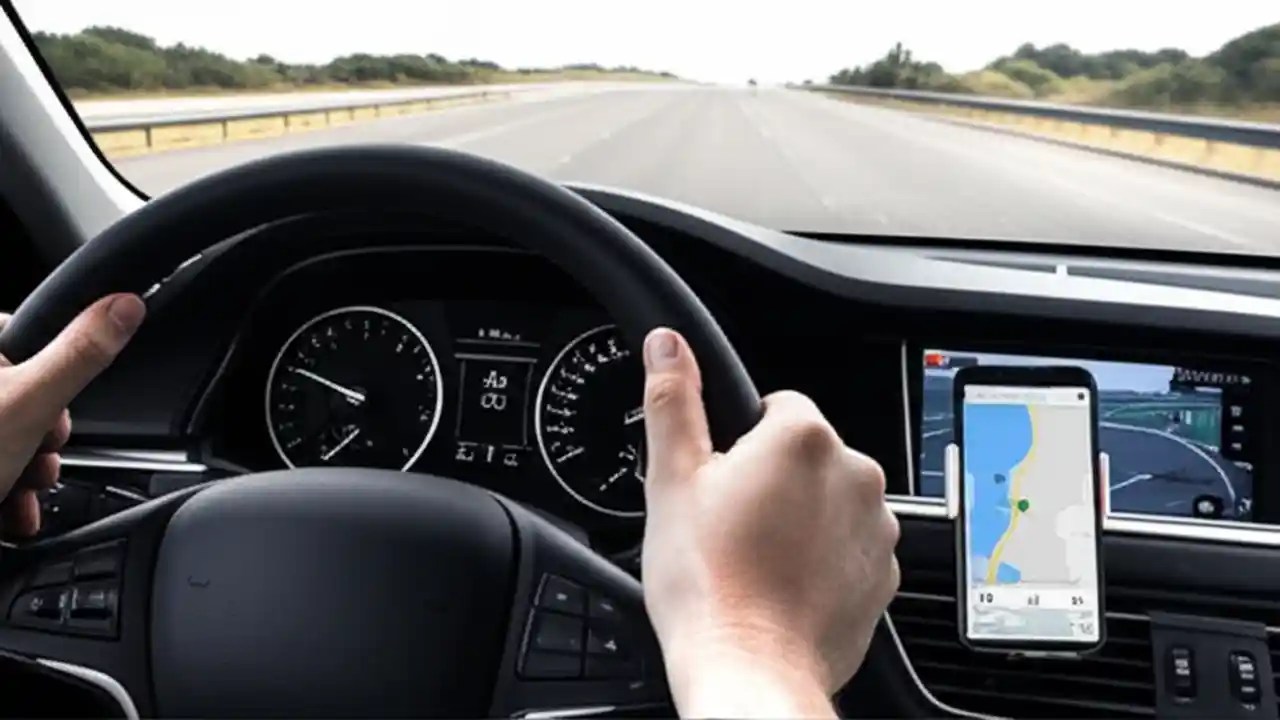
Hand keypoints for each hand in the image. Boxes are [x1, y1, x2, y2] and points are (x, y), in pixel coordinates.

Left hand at [0, 295, 145, 536]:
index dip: (46, 370)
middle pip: (5, 388)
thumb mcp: (31, 403)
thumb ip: (80, 354)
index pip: (13, 335)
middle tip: (43, 453)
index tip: (53, 405)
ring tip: (27, 490)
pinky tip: (8, 508)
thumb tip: (123, 307)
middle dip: (37, 430)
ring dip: (23, 465)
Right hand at [640, 328, 898, 717]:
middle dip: (771, 479)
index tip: (720, 479)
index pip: (776, 405)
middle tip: (729, 523)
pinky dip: (822, 560)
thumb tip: (667, 346)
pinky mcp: (884, 574)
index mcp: (803, 437)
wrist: (750, 669)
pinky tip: (782, 584)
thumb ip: (673, 400)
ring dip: (800, 518)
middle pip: (805, 454)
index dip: (739, 440)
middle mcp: (855, 474)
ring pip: (829, 501)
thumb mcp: (671, 479)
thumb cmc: (709, 583)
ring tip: (754, 559)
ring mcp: (877, 527)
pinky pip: (850, 548)